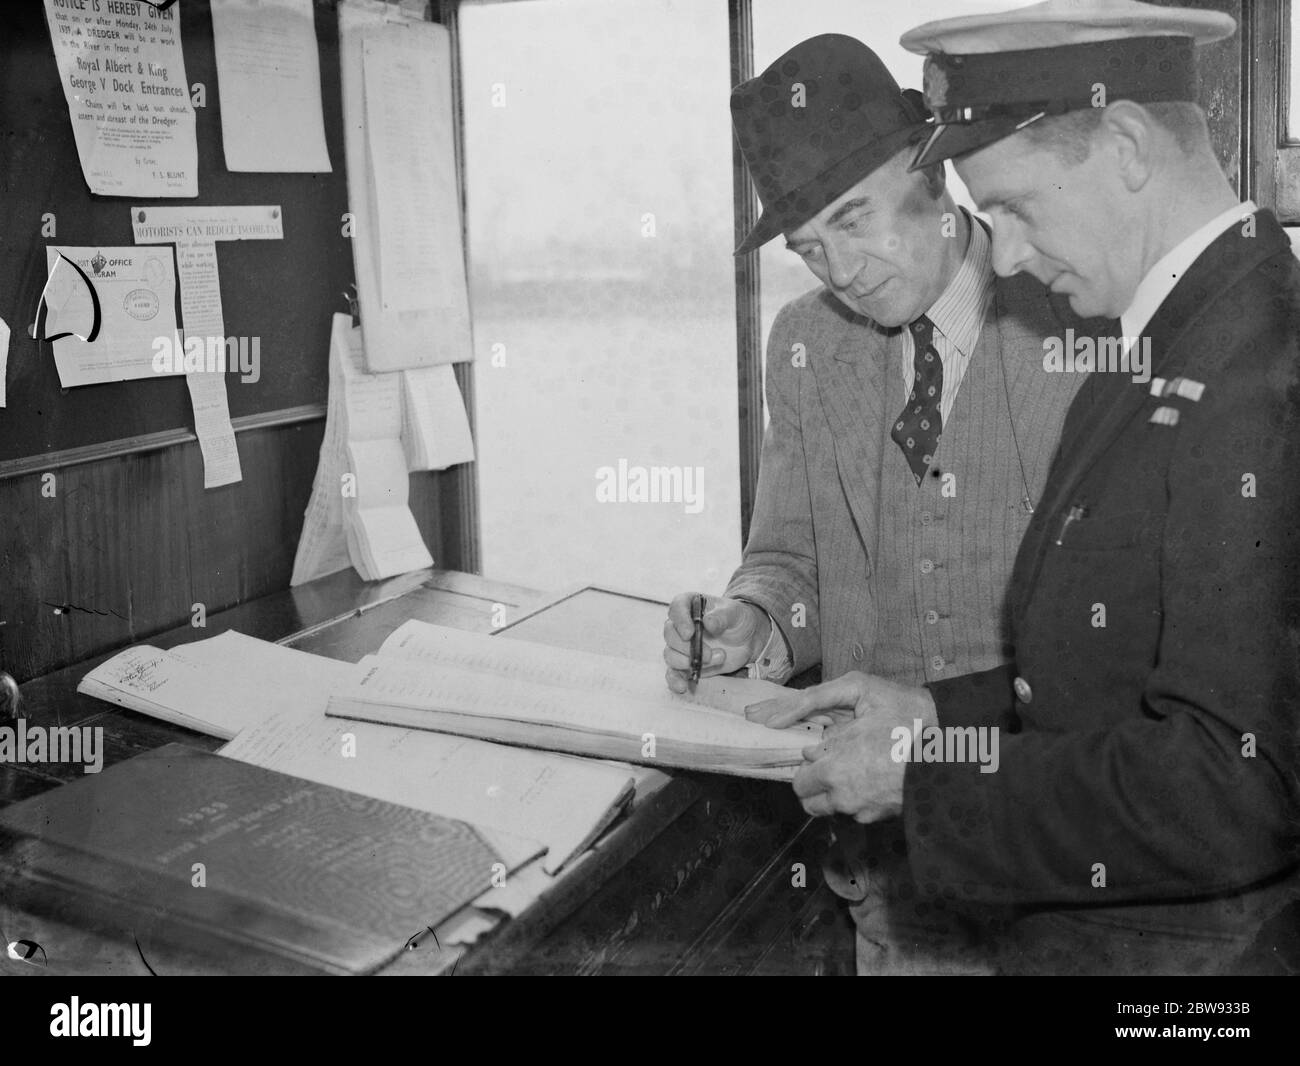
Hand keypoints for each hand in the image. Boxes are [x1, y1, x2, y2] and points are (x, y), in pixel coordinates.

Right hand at [663, 594, 769, 693]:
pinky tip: (682, 687)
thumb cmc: (738, 620)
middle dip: (687, 647)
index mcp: (689, 605)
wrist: (746, 639)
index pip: (676, 608)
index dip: (680, 621)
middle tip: (710, 653)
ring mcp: (680, 646)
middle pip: (670, 635)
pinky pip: (672, 673)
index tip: (689, 633)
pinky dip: (674, 681)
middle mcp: (680, 625)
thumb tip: (707, 622)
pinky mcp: (684, 665)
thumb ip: (722, 616)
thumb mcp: (735, 613)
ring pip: (670, 655)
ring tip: (719, 659)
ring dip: (689, 662)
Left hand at [769, 672, 937, 822]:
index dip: (806, 766)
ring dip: (837, 791)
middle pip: (811, 803)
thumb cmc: (906, 713)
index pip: (800, 783)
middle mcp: (846, 798)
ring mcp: (867, 810)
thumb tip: (793, 735)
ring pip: (836, 808)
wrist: (954, 743)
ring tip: (856, 766)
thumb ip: (816, 704)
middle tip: (831, 761)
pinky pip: (860, 811)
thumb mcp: (859, 690)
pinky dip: (861, 797)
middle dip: (815, 783)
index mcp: (834, 771)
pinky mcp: (886, 816)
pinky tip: (876, 774)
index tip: (816, 753)